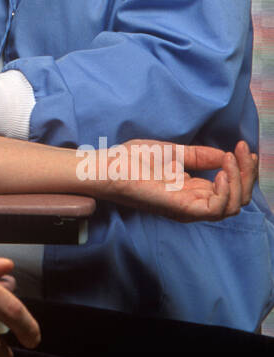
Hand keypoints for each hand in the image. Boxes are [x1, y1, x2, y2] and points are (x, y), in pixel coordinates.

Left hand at [99, 138, 256, 220]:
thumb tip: (226, 155)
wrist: (109, 166)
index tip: (244, 147)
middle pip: (238, 199)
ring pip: (232, 206)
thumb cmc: (134, 160)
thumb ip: (200, 156)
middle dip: (247, 174)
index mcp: (194, 191)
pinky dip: (225, 192)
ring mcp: (189, 208)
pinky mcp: (181, 209)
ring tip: (230, 160)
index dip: (244, 169)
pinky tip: (221, 174)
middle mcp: (195, 202)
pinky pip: (215, 210)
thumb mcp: (175, 153)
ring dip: (239, 181)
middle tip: (244, 152)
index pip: (231, 187)